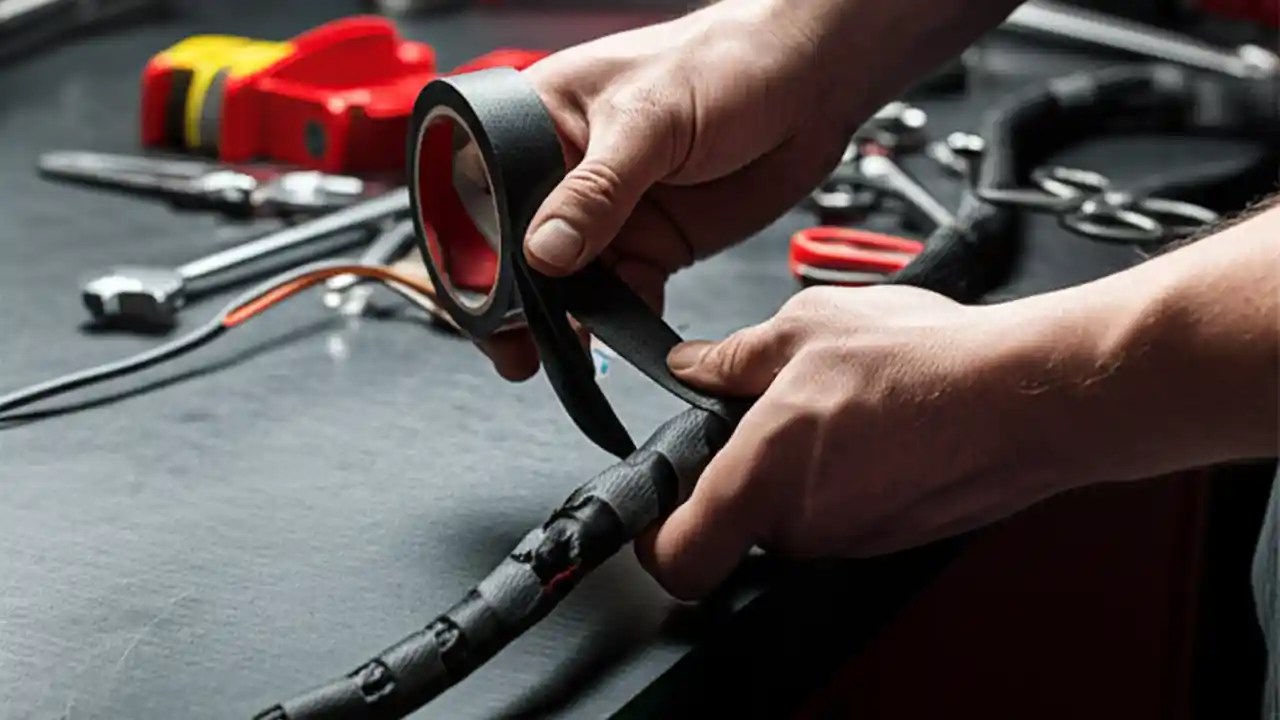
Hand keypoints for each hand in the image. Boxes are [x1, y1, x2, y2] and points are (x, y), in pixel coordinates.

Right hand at [481, 0, 863, 379]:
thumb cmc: (725, 61)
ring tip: (574, 343)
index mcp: (541, 122)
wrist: (811, 82)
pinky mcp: (654, 242)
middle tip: (519, 347)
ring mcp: (611, 212)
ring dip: (571, 316)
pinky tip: (628, 327)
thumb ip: (596, 191)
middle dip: (518, 301)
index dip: (476, 251)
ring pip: (571, 281)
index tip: (485, 299)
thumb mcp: (648, 121)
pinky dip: (624, 317)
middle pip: (520, 250)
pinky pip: (625, 293)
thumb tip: (544, 252)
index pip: (484, 195)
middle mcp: (568, 173)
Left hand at [633, 285, 1103, 598]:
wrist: (1030, 395)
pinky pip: (846, 510)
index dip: (655, 538)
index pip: (676, 559)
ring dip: (802, 467)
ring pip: (796, 513)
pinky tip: (882, 425)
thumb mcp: (805, 328)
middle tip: (773, 412)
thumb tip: (695, 366)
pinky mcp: (894, 539)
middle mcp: (803, 530)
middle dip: (745, 470)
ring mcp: (853, 542)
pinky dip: (849, 474)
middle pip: (738, 521)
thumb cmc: (926, 363)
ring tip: (844, 407)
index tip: (656, 510)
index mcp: (761, 482)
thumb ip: (733, 358)